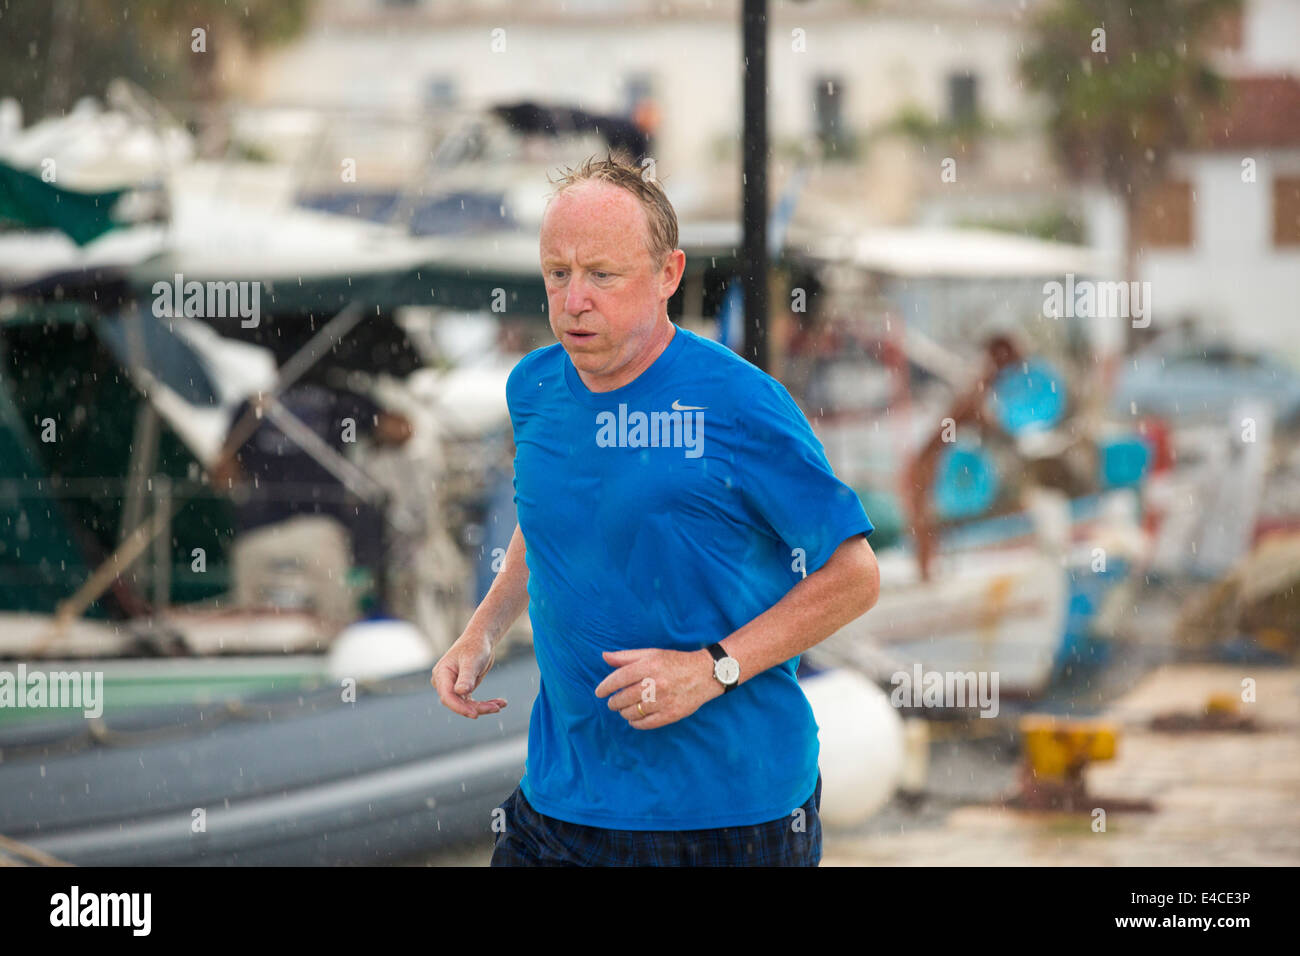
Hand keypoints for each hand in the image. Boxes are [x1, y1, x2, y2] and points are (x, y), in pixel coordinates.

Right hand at [431, 632, 507, 718]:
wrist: (481, 640)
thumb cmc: (475, 646)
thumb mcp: (471, 661)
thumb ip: (466, 676)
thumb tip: (461, 692)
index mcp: (442, 674)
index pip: (447, 696)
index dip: (459, 707)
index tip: (475, 714)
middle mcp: (445, 683)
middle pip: (457, 703)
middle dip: (476, 707)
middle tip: (496, 708)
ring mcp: (453, 688)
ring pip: (466, 705)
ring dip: (484, 707)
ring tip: (501, 704)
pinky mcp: (463, 691)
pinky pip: (473, 702)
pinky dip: (486, 703)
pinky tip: (501, 703)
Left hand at [595, 647, 723, 729]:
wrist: (704, 674)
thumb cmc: (675, 662)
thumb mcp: (652, 653)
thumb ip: (626, 656)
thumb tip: (604, 656)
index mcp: (649, 665)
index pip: (619, 678)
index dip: (605, 687)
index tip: (599, 692)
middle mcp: (656, 683)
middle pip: (624, 698)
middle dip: (613, 702)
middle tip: (612, 702)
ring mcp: (664, 701)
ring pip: (632, 712)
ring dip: (623, 712)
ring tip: (624, 709)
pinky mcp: (671, 714)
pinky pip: (645, 723)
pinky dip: (635, 723)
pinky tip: (634, 718)